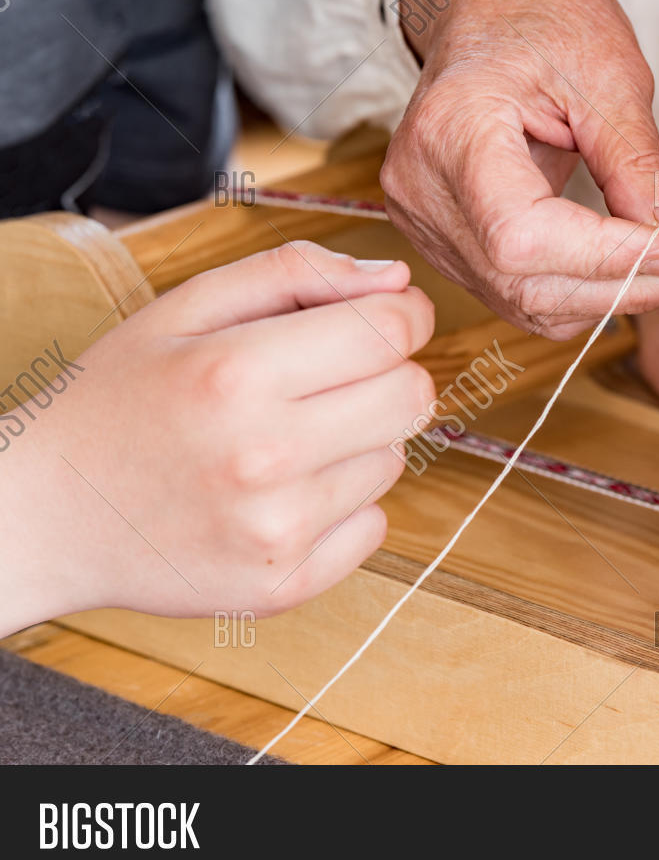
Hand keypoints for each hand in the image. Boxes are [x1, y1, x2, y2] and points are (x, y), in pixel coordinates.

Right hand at [0, 242, 436, 636]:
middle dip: (386, 374)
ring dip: (357, 442)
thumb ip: (295, 273)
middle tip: (329, 380)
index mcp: (237, 373)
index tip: (383, 317)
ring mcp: (276, 531)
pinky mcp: (282, 585)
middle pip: (412, 396)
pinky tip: (280, 495)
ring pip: (393, 460)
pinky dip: (342, 506)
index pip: (391, 330)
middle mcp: (263, 457)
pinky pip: (374, 526)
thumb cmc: (120, 398)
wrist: (44, 515)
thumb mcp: (185, 308)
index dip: (403, 313)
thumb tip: (397, 280)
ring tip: (282, 443)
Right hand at [381, 0, 658, 340]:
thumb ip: (637, 168)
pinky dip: (583, 291)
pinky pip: (519, 293)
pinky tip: (633, 265)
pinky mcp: (446, 242)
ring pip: (525, 302)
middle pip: (525, 282)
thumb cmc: (543, 17)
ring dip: (612, 296)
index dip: (608, 258)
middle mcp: (422, 189)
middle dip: (627, 285)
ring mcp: (426, 222)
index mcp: (451, 131)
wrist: (489, 3)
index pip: (523, 237)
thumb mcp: (609, 75)